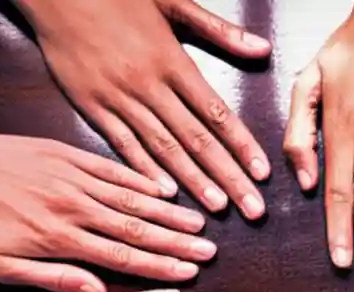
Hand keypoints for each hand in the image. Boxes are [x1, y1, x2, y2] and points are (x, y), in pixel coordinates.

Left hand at [0, 133, 211, 291]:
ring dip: (167, 214)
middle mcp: (73, 208)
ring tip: (199, 225)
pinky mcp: (66, 154)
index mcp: (59, 240)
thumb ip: (52, 280)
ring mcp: (72, 179)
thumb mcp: (1, 267)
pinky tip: (165, 190)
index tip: (189, 276)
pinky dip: (140, 180)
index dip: (159, 269)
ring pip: (130, 199)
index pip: (121, 259)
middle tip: (209, 254)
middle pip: (136, 230)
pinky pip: (112, 169)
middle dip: (176, 244)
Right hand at [14, 0, 271, 217]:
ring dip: (193, 181)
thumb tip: (261, 49)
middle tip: (253, 209)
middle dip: (228, 177)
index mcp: (172, 61)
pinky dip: (143, 170)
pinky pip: (122, 144)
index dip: (242, 144)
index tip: (262, 173)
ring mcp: (119, 99)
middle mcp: (148, 85)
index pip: (216, 112)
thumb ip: (219, 30)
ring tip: (217, 209)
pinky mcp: (91, 106)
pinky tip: (164, 194)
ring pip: (162, 148)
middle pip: (196, 139)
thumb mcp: (172, 1)